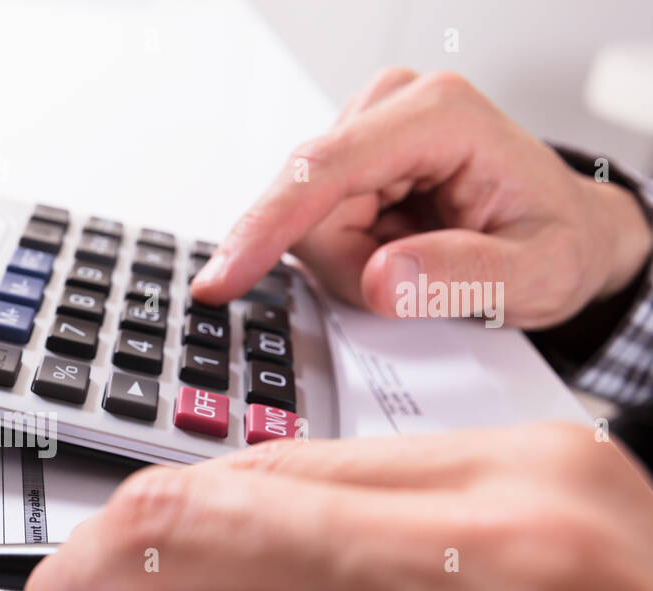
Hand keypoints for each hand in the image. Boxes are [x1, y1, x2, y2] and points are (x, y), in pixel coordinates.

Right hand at [190, 69, 652, 328]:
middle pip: (309, 210)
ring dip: (351, 263)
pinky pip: (313, 228)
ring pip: (305, 225)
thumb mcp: (535, 275)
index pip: (324, 171)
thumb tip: (380, 278)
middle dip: (349, 267)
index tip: (223, 277)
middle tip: (414, 281)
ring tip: (416, 260)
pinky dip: (349, 257)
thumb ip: (460, 278)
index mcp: (439, 116)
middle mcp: (394, 109)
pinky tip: (395, 247)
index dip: (266, 227)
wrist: (565, 234)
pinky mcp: (348, 161)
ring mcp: (365, 133)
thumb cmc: (556, 240)